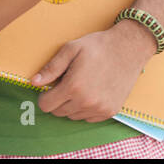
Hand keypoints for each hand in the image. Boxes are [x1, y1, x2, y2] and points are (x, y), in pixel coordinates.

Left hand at [31, 22, 154, 121]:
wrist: (129, 48)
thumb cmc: (99, 46)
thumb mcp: (72, 49)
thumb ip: (51, 67)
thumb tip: (34, 82)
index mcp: (73, 87)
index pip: (46, 105)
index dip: (45, 95)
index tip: (52, 86)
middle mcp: (86, 102)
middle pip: (58, 112)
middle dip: (58, 99)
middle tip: (68, 81)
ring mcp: (99, 109)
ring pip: (73, 116)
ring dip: (72, 104)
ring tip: (82, 85)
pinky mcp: (110, 112)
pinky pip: (88, 118)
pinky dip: (86, 108)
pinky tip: (92, 91)